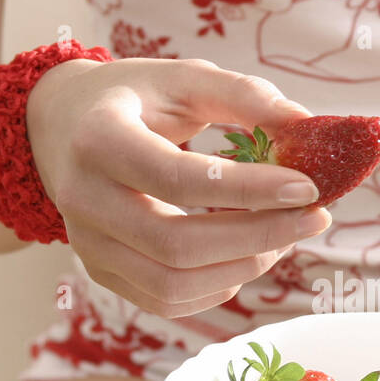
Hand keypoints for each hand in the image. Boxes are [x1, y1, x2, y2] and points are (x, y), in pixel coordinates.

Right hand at [25, 56, 330, 317]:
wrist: (64, 126)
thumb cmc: (135, 99)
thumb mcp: (184, 79)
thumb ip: (245, 96)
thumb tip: (308, 127)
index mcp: (98, 139)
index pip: (178, 178)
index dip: (248, 189)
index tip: (308, 187)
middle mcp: (82, 199)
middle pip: (177, 245)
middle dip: (259, 237)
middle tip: (315, 218)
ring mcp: (87, 245)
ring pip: (173, 285)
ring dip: (243, 267)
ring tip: (284, 235)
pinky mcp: (101, 273)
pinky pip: (166, 301)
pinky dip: (218, 287)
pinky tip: (245, 255)